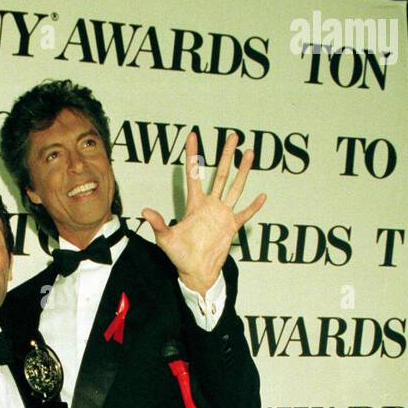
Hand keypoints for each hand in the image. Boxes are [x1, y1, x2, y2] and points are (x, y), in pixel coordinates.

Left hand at [142, 130, 265, 294]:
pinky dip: (254, 206)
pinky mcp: (231, 226)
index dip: (192, 154)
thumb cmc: (179, 256)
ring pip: (235, 187)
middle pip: (220, 174)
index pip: (194, 173)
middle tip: (233, 136)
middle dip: (226, 155)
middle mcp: (210, 205)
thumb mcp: (165, 239)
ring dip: (243, 171)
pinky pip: (245, 213)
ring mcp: (222, 214)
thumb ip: (158, 223)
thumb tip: (145, 211)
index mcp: (194, 204)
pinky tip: (262, 196)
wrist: (196, 272)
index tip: (193, 135)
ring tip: (249, 153)